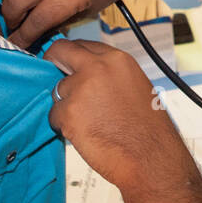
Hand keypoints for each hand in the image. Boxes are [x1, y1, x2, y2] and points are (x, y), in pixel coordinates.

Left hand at [45, 39, 196, 189]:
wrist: (150, 157)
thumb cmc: (148, 129)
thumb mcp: (135, 86)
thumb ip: (109, 75)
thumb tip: (85, 74)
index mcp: (118, 60)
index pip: (83, 45)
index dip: (73, 55)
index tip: (67, 62)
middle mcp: (97, 68)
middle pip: (60, 51)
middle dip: (52, 61)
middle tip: (51, 73)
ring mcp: (81, 89)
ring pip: (57, 90)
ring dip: (65, 105)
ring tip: (88, 122)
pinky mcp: (68, 112)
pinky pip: (53, 115)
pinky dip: (63, 127)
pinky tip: (85, 135)